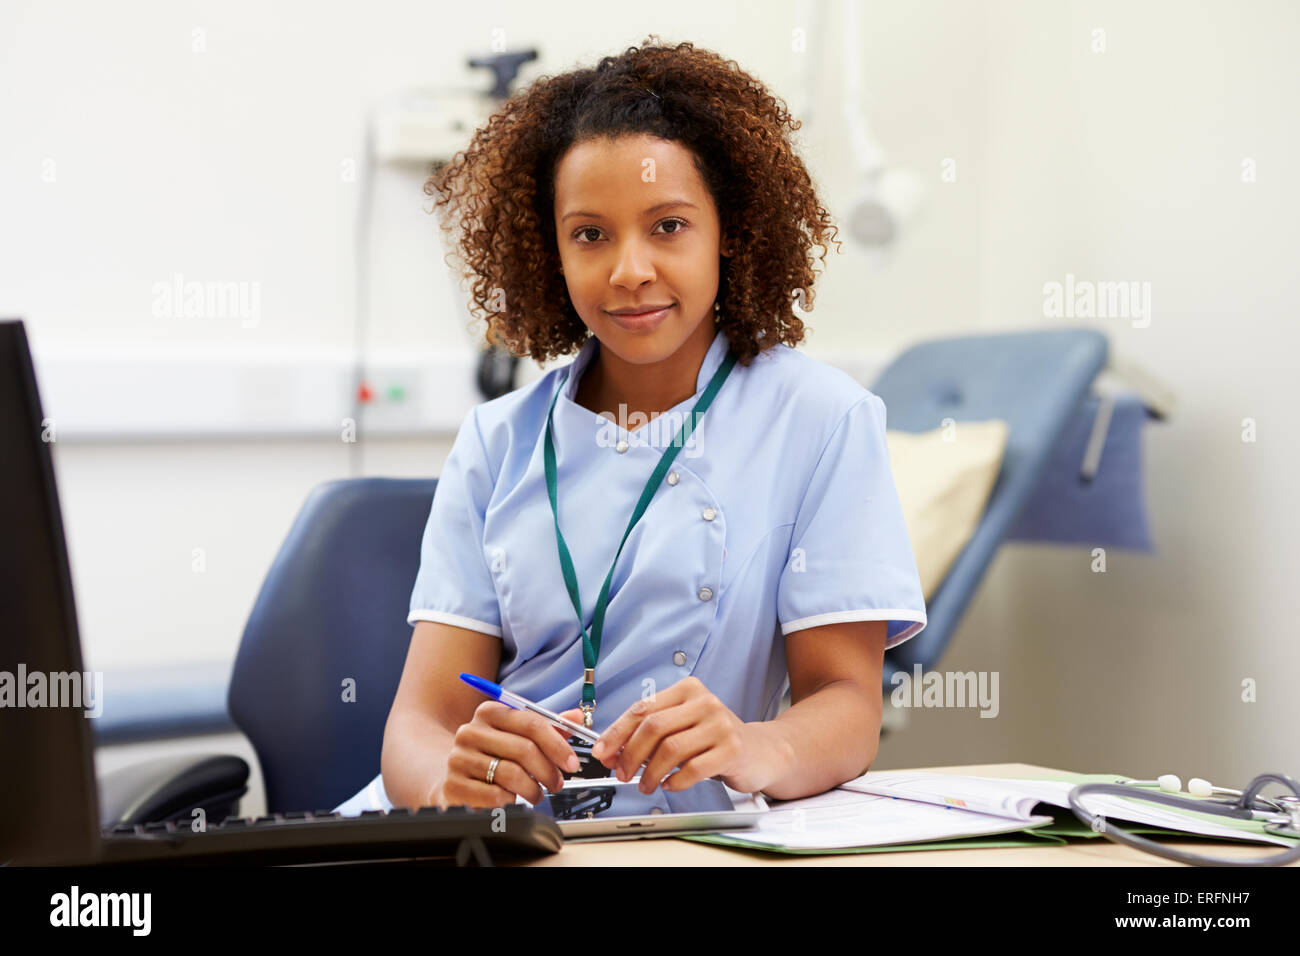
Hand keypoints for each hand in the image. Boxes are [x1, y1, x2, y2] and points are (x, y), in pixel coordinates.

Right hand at [437, 702, 585, 808]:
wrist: (453, 773)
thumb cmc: (494, 753)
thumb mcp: (518, 734)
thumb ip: (548, 726)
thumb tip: (577, 718)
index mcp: (489, 712)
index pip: (531, 723)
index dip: (557, 745)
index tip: (571, 763)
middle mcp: (470, 732)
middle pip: (524, 749)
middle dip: (548, 771)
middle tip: (558, 783)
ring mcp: (459, 759)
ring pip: (511, 774)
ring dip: (533, 789)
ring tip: (536, 793)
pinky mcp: (453, 786)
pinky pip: (495, 796)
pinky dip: (510, 800)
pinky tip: (511, 798)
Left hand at [590, 676, 778, 794]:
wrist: (761, 750)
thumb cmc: (715, 739)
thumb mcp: (683, 727)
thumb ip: (650, 735)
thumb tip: (612, 751)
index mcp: (688, 690)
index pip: (643, 708)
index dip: (617, 732)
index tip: (602, 751)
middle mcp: (704, 702)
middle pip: (653, 727)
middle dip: (630, 755)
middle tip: (622, 773)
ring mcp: (720, 725)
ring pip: (670, 749)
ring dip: (650, 773)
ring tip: (645, 784)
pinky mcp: (732, 749)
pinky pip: (692, 769)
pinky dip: (674, 781)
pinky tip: (670, 785)